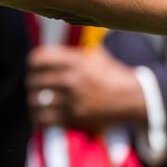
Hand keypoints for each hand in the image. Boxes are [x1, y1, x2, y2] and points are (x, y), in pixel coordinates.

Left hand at [25, 44, 146, 130]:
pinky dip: (37, 118)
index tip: (33, 67)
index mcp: (75, 61)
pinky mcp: (74, 118)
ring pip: (36, 101)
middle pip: (34, 81)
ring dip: (33, 102)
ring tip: (35, 102)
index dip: (33, 63)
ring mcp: (72, 99)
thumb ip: (74, 52)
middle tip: (33, 87)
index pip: (38, 58)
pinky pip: (44, 119)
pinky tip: (38, 117)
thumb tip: (53, 48)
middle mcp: (71, 79)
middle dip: (32, 84)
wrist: (135, 99)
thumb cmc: (114, 75)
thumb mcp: (97, 56)